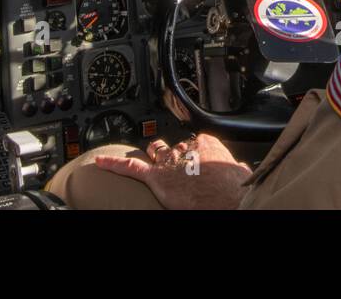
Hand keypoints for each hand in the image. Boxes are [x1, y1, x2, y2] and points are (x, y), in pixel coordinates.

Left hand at [95, 133, 250, 209]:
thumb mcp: (238, 171)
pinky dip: (114, 164)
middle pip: (173, 145)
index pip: (195, 142)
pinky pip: (130, 167)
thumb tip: (238, 169)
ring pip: (154, 152)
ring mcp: (168, 161)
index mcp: (205, 143)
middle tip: (173, 164)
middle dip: (172, 152)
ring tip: (148, 159)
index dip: (192, 152)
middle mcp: (185, 147)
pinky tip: (101, 162)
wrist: (225, 199)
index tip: (194, 159)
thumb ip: (231, 165)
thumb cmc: (235, 188)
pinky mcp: (155, 177)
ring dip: (152, 156)